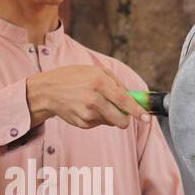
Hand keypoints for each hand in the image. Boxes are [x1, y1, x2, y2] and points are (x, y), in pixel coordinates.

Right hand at [27, 65, 149, 129]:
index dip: (137, 111)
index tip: (146, 119)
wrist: (48, 91)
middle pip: (120, 119)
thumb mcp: (96, 71)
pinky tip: (85, 107)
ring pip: (110, 121)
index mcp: (99, 83)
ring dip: (108, 114)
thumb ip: (117, 83)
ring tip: (94, 102)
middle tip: (121, 111)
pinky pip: (99, 123)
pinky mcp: (82, 124)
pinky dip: (97, 117)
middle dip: (125, 118)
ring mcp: (87, 114)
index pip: (123, 100)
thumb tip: (133, 98)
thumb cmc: (73, 77)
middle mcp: (93, 100)